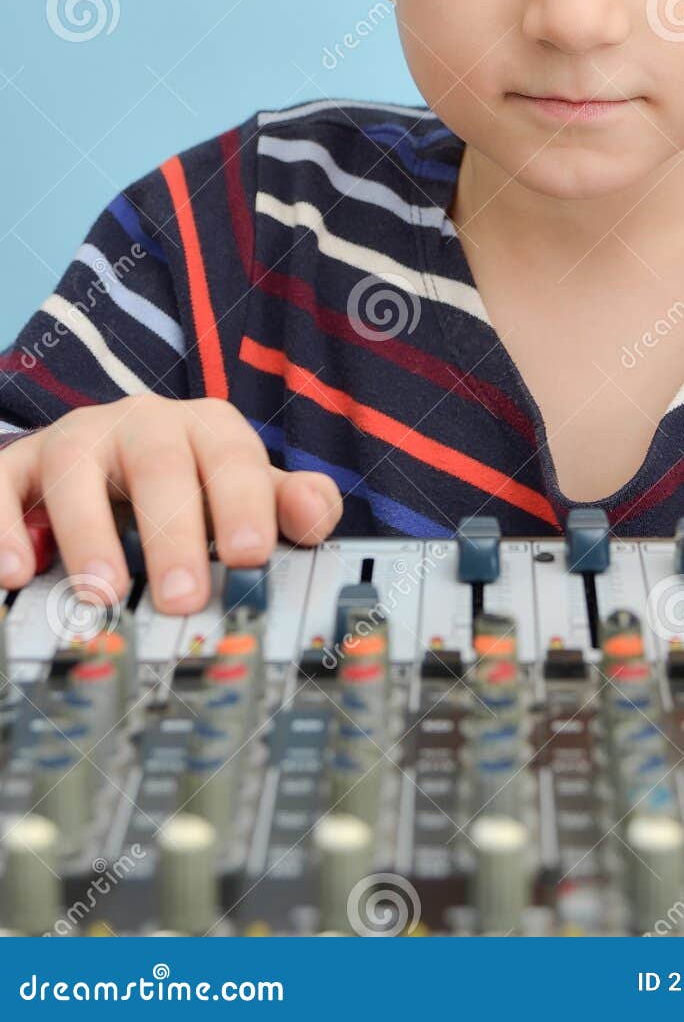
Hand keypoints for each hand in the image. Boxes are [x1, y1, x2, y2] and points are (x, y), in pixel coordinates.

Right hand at [0, 393, 342, 612]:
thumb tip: (315, 512)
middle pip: (158, 461)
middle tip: (183, 597)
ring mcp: (76, 440)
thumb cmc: (189, 484)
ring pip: (76, 468)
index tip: (250, 554)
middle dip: (172, 530)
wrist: (110, 457)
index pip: (232, 454)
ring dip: (87, 532)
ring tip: (102, 593)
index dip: (243, 501)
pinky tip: (16, 572)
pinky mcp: (21, 466)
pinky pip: (4, 484)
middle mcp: (140, 424)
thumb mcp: (244, 492)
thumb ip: (289, 503)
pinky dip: (4, 526)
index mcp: (204, 428)